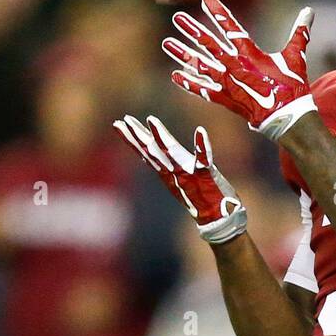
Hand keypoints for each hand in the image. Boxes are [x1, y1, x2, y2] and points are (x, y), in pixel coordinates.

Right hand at [113, 115, 246, 243]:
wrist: (216, 216)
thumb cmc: (200, 194)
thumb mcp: (180, 177)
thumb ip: (168, 163)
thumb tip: (154, 150)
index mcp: (168, 170)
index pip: (147, 152)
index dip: (132, 139)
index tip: (119, 124)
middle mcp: (175, 171)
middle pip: (153, 151)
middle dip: (138, 136)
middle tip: (124, 120)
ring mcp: (189, 173)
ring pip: (171, 153)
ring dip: (161, 137)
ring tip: (151, 119)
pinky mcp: (206, 174)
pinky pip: (204, 158)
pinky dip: (202, 145)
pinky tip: (200, 131)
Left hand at [162, 0, 315, 140]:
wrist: (288, 118)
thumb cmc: (292, 86)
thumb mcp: (295, 57)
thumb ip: (299, 32)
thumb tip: (309, 11)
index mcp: (250, 54)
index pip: (231, 28)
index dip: (219, 13)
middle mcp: (235, 67)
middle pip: (209, 44)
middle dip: (192, 30)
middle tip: (177, 17)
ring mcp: (229, 84)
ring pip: (201, 65)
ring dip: (183, 54)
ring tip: (167, 43)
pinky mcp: (227, 100)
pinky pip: (204, 90)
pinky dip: (190, 83)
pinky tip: (176, 75)